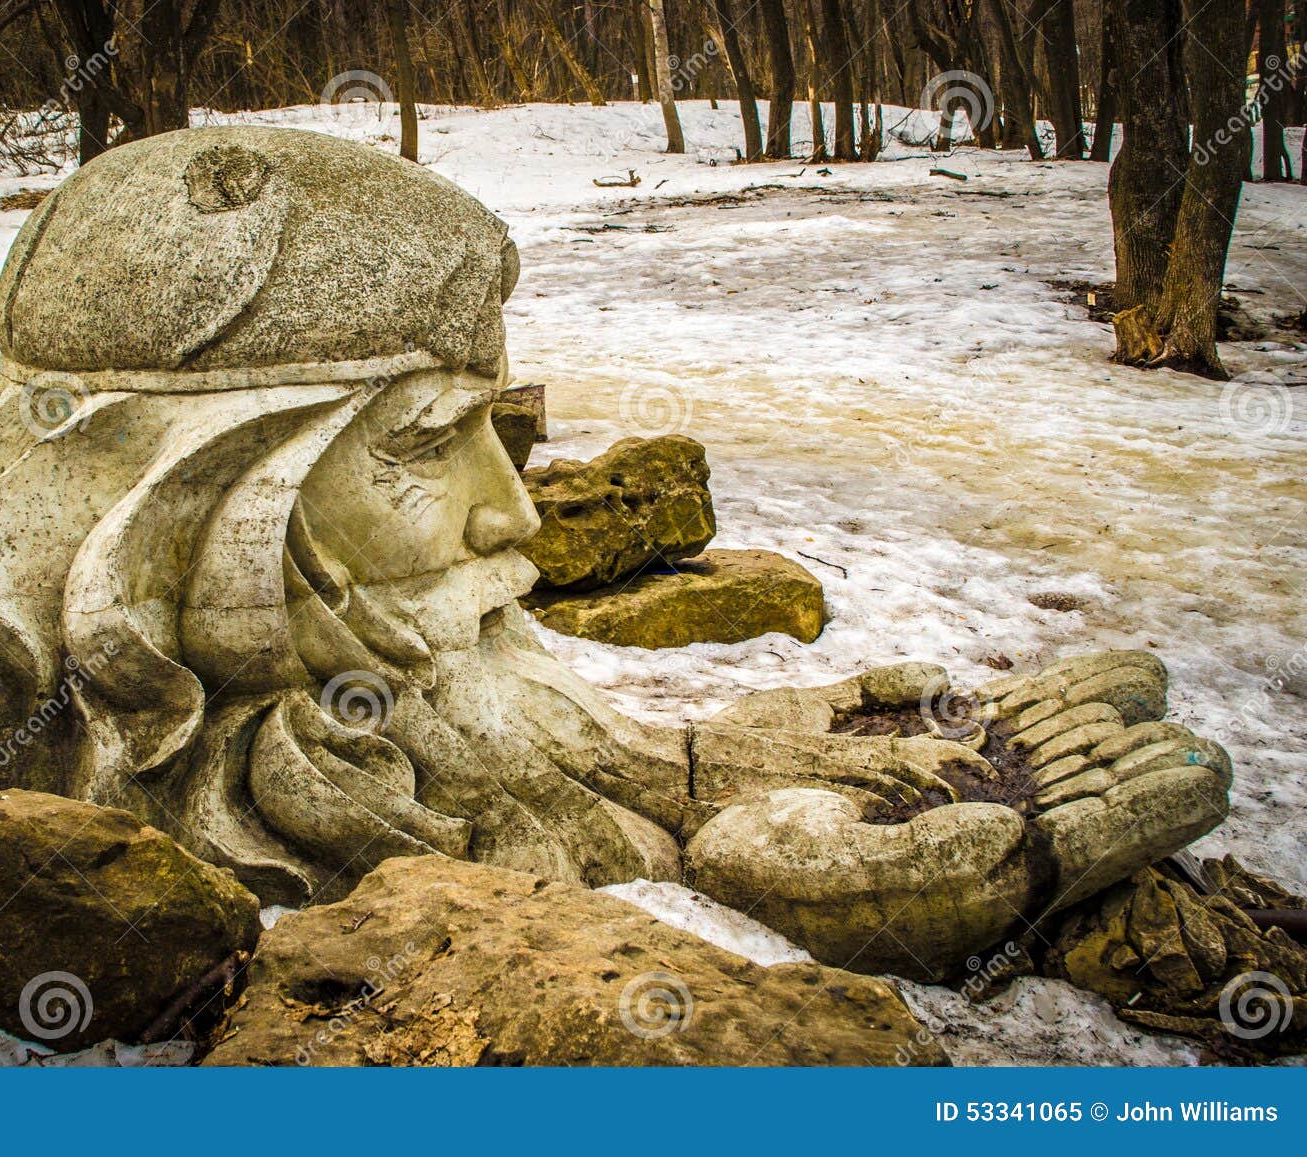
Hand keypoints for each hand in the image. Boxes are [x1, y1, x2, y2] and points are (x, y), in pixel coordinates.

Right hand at [684, 653, 1230, 980]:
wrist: (666, 800)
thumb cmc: (742, 857)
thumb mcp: (831, 870)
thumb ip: (926, 861)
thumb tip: (1015, 834)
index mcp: (947, 871)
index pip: (1067, 841)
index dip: (1140, 809)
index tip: (1201, 773)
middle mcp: (934, 823)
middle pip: (1054, 786)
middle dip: (1123, 758)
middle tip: (1193, 730)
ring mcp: (899, 775)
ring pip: (1008, 739)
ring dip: (1070, 711)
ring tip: (1138, 679)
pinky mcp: (861, 728)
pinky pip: (928, 701)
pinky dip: (963, 687)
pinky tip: (997, 681)